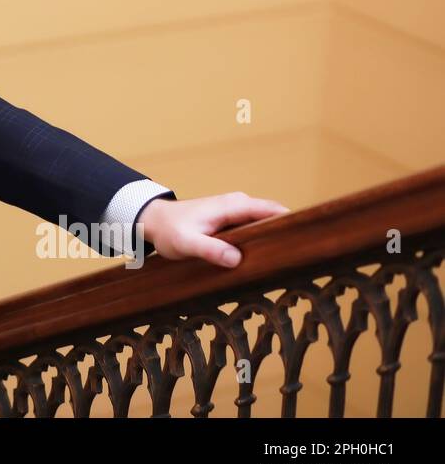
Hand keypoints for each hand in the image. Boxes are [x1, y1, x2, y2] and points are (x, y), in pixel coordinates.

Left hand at [136, 192, 289, 267]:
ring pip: (267, 222)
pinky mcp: (233, 220)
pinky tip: (269, 257)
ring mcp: (237, 211)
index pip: (273, 211)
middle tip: (304, 256)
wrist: (154, 220)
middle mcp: (240, 204)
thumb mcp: (187, 243)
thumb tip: (237, 259)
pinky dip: (264, 238)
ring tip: (291, 259)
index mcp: (233, 206)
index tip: (309, 239)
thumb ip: (210, 250)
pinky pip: (256, 227)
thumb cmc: (169, 230)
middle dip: (289, 233)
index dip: (293, 223)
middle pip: (275, 216)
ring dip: (277, 237)